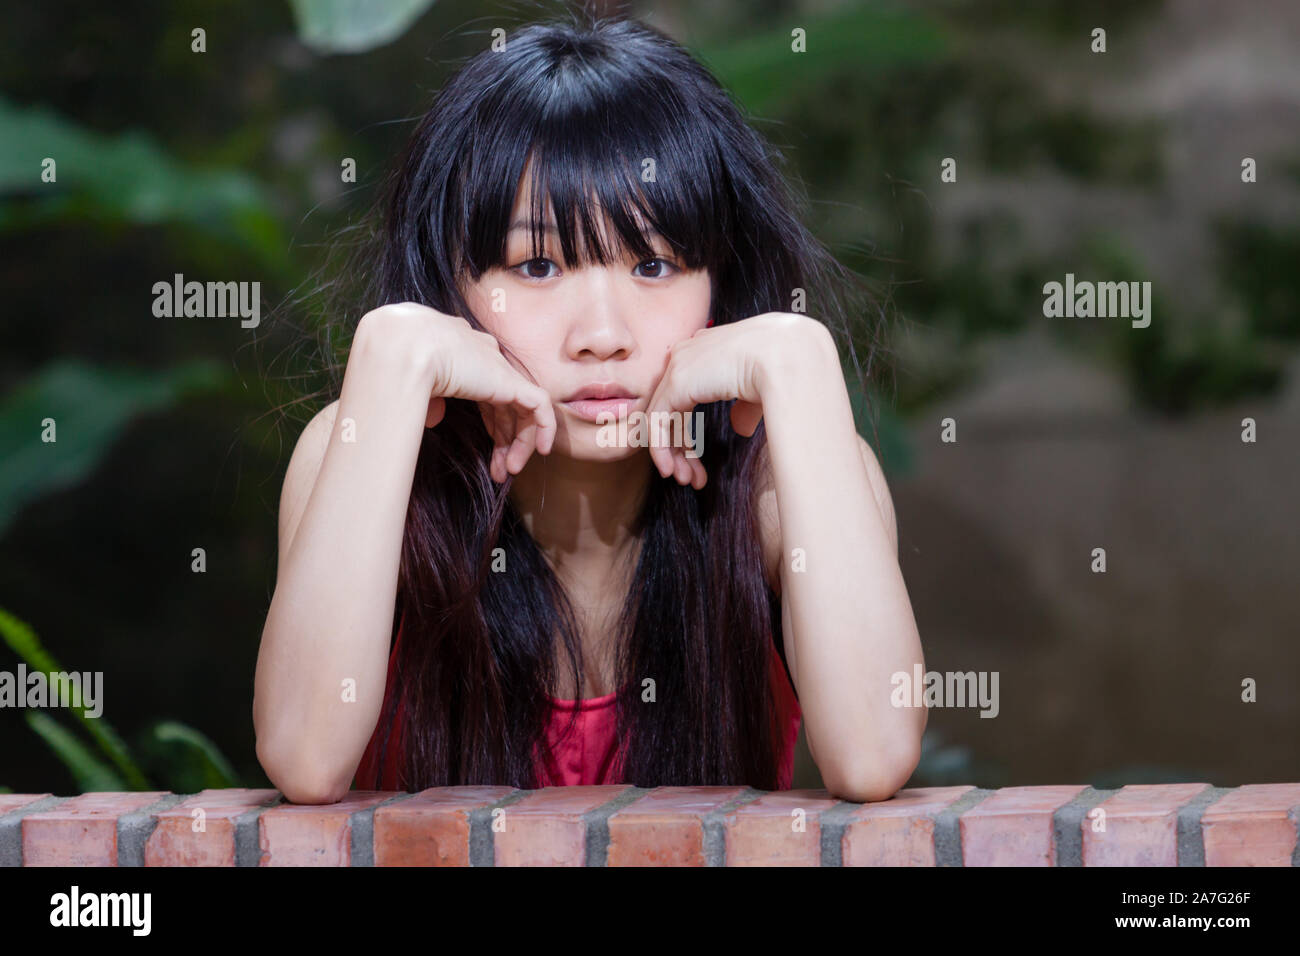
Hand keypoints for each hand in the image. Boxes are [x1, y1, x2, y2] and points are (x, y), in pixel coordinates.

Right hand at [354, 302, 556, 482]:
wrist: (401, 350)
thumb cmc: (396, 367)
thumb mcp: (413, 388)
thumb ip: (430, 400)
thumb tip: (435, 418)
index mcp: (461, 352)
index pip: (486, 389)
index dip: (491, 422)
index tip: (486, 449)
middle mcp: (483, 355)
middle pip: (505, 402)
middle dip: (504, 438)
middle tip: (499, 470)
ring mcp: (498, 366)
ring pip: (523, 407)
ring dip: (519, 442)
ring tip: (509, 471)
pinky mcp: (510, 379)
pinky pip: (541, 405)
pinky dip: (545, 428)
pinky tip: (541, 452)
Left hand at [642, 312, 832, 488]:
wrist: (788, 357)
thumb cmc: (785, 369)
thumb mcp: (760, 391)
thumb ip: (744, 407)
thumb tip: (739, 428)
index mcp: (708, 348)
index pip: (686, 394)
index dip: (689, 431)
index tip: (701, 461)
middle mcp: (689, 352)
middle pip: (672, 408)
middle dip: (680, 447)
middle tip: (689, 477)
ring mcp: (680, 365)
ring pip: (662, 417)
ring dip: (672, 453)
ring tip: (684, 480)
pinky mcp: (675, 382)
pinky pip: (656, 421)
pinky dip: (661, 448)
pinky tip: (671, 470)